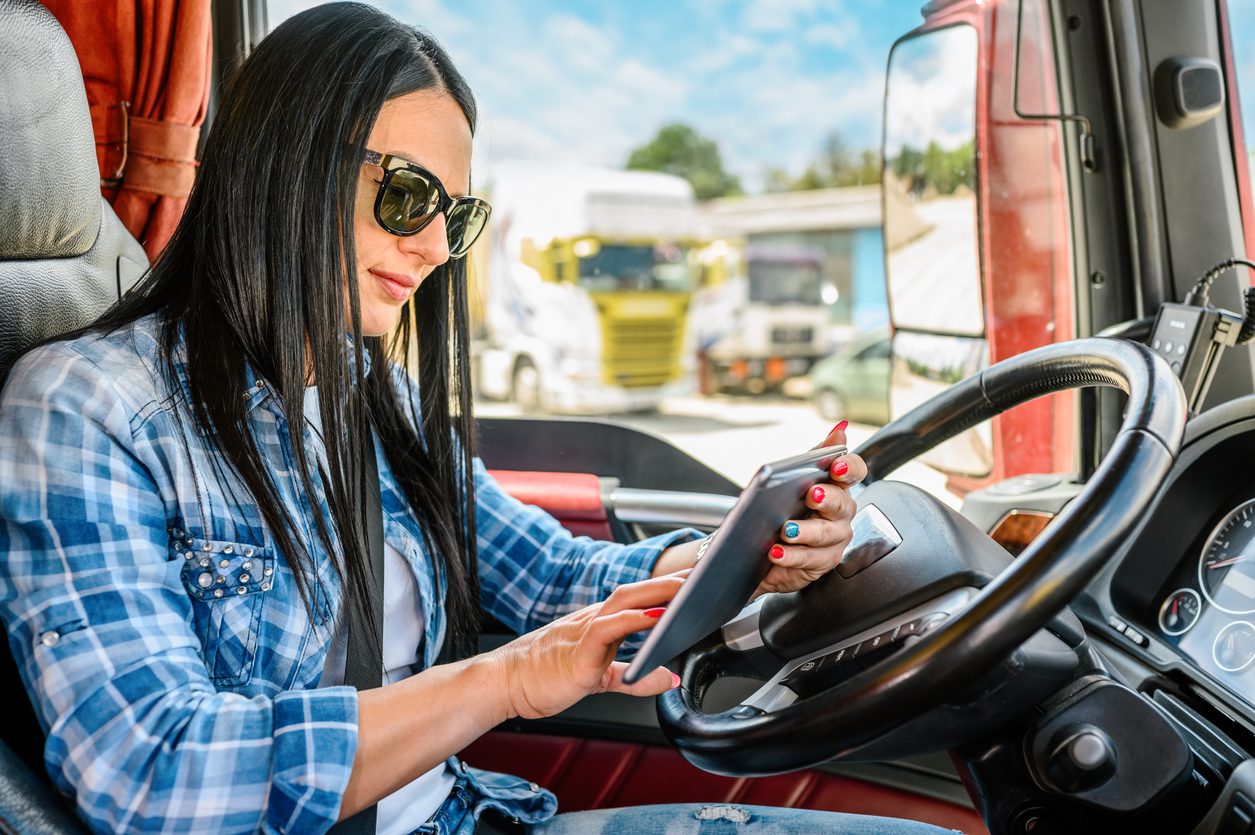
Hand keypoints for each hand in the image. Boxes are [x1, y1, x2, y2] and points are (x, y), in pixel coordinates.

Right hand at [486, 573, 686, 719]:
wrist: (504, 684)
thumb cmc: (544, 678)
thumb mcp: (601, 680)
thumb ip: (634, 679)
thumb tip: (667, 679)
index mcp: (599, 623)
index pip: (638, 599)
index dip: (667, 588)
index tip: (697, 583)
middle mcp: (593, 619)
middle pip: (637, 591)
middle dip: (672, 582)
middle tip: (704, 574)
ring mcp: (585, 630)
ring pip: (626, 601)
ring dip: (659, 593)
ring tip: (688, 589)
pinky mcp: (579, 650)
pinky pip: (609, 628)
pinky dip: (635, 621)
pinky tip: (657, 619)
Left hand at [756, 420, 866, 595]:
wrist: (759, 547)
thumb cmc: (782, 507)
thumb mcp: (792, 477)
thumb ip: (816, 455)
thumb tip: (840, 428)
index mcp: (836, 486)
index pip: (854, 471)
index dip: (849, 468)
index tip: (836, 466)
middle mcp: (841, 513)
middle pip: (843, 504)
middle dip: (827, 499)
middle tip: (811, 496)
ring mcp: (835, 539)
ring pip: (826, 535)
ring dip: (806, 532)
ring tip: (786, 530)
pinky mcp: (822, 562)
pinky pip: (810, 559)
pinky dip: (792, 556)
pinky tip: (776, 551)